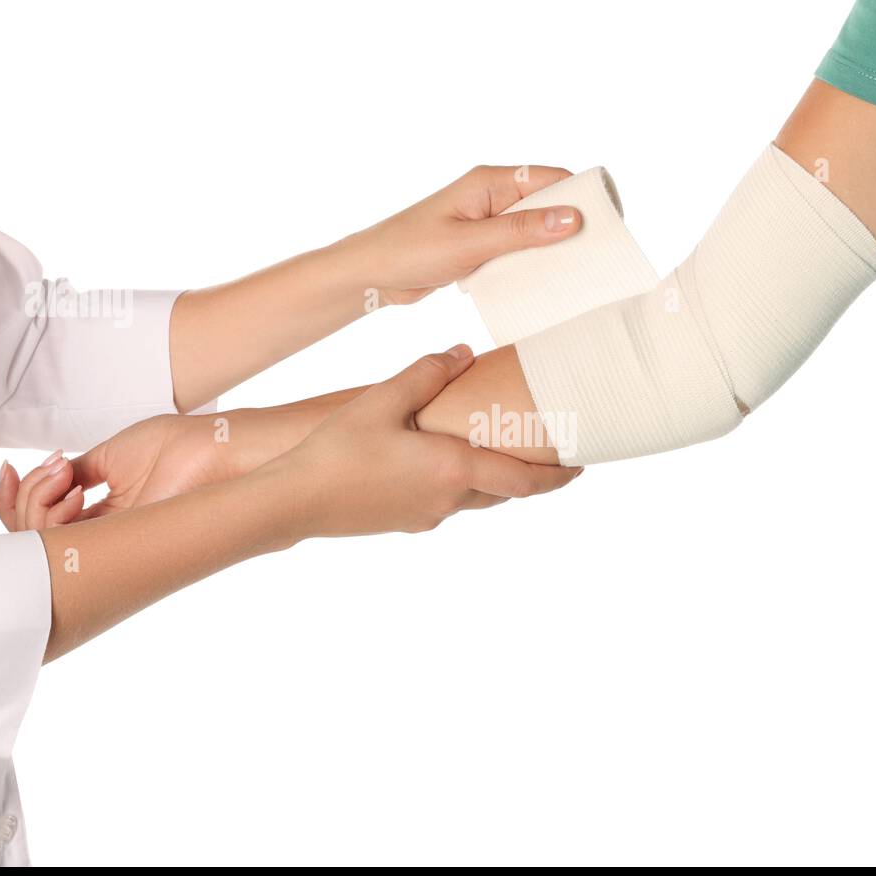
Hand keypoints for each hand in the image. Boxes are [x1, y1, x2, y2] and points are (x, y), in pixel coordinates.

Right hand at [0, 391, 359, 529]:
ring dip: (34, 501)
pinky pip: (61, 544)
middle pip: (29, 537)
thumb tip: (45, 476)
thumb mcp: (113, 454)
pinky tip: (69, 489)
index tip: (5, 469)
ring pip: (37, 542)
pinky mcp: (120, 542)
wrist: (220, 449)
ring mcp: (111, 542)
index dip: (12, 500)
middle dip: (20, 501)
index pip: (40, 522)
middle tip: (51, 471)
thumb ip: (77, 471)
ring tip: (65, 475)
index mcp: (105, 516)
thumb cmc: (182, 445)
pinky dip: (48, 512)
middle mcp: (105, 536)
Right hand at [264, 344, 581, 536]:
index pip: (525, 481)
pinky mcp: (404, 523)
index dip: (558, 477)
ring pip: (474, 499)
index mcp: (453, 470)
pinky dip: (458, 486)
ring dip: (492, 481)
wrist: (293, 502)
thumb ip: (425, 374)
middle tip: (549, 455)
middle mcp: (447, 500)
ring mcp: (425, 517)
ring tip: (497, 454)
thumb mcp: (382, 401)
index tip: (581, 467)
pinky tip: (438, 464)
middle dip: (529, 477)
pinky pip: (445, 504)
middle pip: (504, 492)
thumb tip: (461, 353)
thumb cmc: (336, 451)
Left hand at [355, 165, 583, 304]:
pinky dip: (533, 262)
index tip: (611, 219)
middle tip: (600, 251)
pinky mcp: (480, 245)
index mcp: (490, 182)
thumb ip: (521, 231)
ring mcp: (486, 221)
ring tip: (580, 269)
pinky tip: (547, 281)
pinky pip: (517, 248)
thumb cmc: (410, 250)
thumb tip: (572, 217)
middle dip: (573, 223)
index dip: (583, 196)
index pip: (551, 178)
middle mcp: (491, 196)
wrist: (371, 274)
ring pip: (534, 228)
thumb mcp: (471, 243)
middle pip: (547, 202)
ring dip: (553, 246)